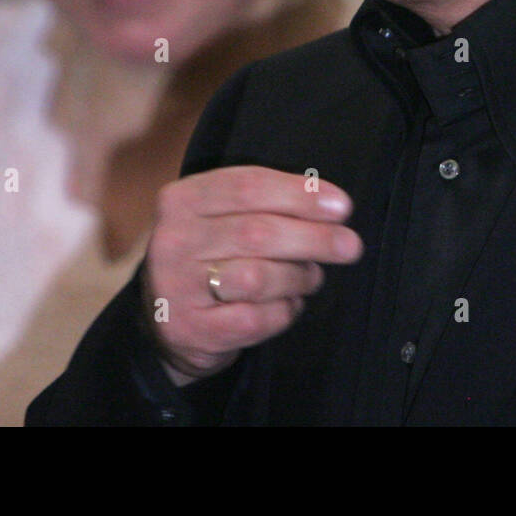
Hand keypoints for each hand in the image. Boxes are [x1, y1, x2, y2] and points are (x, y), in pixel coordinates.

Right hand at [143, 165, 361, 384]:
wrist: (165, 318)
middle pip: (258, 232)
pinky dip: (284, 311)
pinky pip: (256, 319)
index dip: (300, 195)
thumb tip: (333, 207)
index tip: (342, 206)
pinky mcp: (192, 329)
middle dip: (314, 238)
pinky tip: (288, 304)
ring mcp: (178, 286)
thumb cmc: (211, 256)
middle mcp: (174, 240)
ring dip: (298, 277)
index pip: (248, 187)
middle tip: (350, 245)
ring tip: (311, 277)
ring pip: (258, 277)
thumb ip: (266, 204)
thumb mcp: (222, 216)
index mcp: (183, 199)